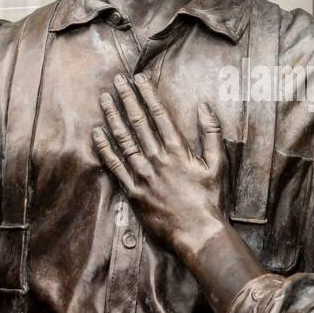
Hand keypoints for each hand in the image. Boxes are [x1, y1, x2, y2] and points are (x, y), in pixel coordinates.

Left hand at [92, 74, 226, 261]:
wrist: (198, 233)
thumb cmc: (210, 200)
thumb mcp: (217, 164)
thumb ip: (211, 133)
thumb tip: (205, 106)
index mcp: (178, 151)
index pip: (159, 115)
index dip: (147, 94)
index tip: (138, 79)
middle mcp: (157, 160)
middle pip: (138, 122)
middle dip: (127, 99)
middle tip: (117, 80)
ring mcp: (143, 176)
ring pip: (124, 140)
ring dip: (113, 117)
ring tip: (104, 99)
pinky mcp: (133, 192)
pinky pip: (115, 167)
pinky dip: (105, 149)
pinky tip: (96, 134)